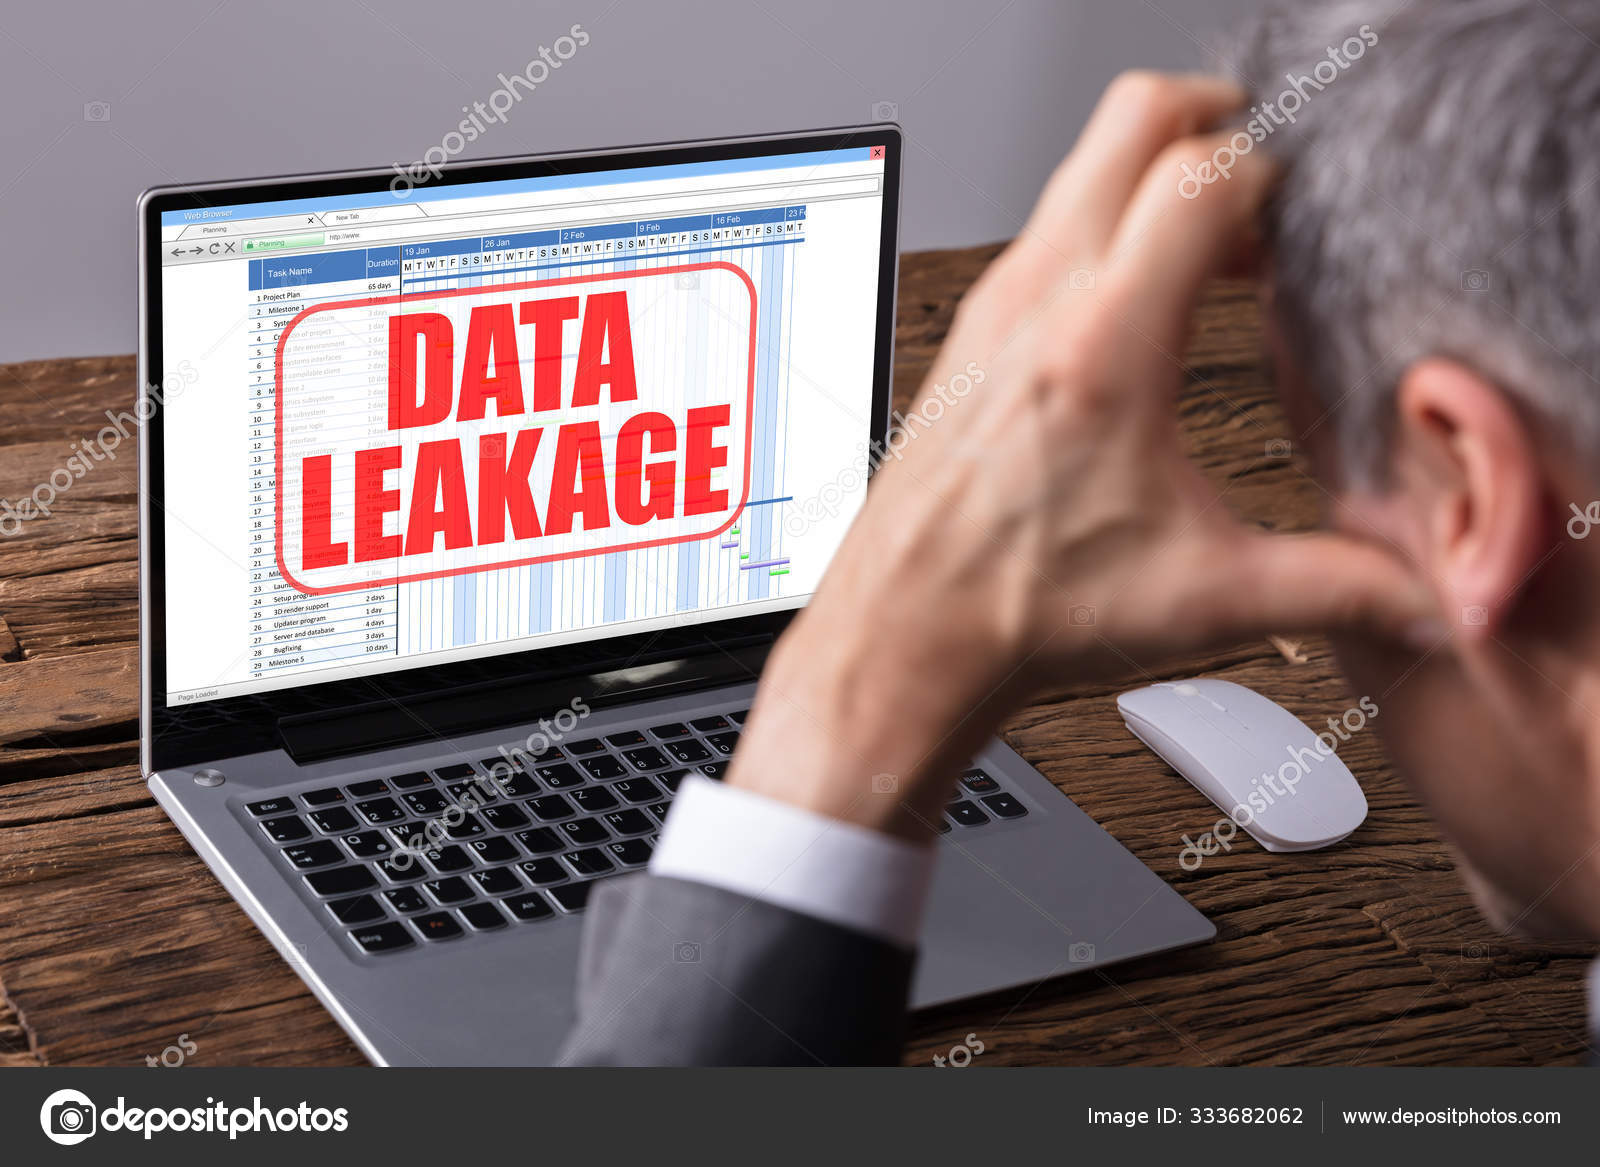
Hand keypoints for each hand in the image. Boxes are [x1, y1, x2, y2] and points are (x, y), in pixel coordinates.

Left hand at [728, 72, 1438, 838]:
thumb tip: (1418, 599)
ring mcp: (996, 306)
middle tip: (1262, 170)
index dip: (1271, 167)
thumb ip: (1335, 589)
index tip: (1306, 209)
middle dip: (1211, 119)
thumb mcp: (1200, 597)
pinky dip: (1106, 226)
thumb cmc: (1017, 607)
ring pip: (1082, 168)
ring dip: (1156, 176)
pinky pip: (1047, 226)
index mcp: (1101, 350)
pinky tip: (1142, 301)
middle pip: (1130, 120)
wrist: (907, 629)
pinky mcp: (973, 327)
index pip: (1200, 175)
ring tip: (1218, 247)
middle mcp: (1037, 304)